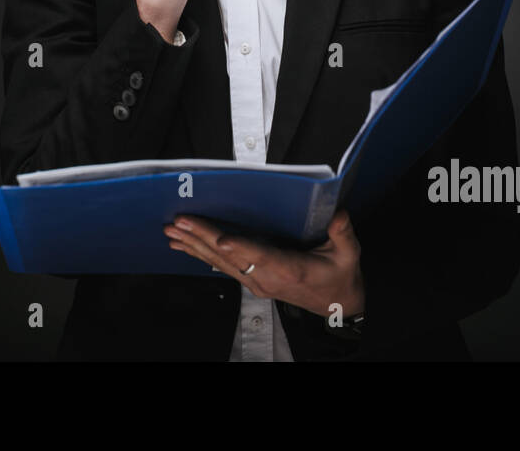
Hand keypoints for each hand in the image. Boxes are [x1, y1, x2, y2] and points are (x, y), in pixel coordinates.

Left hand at [164, 210, 364, 318]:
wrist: (336, 306)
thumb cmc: (340, 278)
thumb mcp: (348, 255)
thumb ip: (342, 233)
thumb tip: (338, 214)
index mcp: (289, 270)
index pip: (261, 256)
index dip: (240, 248)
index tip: (220, 240)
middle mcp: (267, 278)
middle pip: (230, 257)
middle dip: (202, 238)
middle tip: (179, 223)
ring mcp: (256, 281)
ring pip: (219, 262)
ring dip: (194, 246)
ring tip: (171, 233)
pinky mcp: (252, 280)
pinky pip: (222, 267)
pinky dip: (201, 254)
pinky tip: (184, 245)